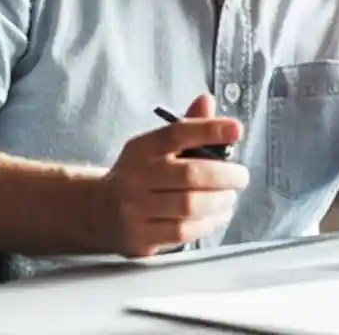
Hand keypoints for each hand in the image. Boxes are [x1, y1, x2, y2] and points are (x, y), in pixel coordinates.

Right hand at [90, 94, 247, 257]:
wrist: (97, 210)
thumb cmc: (140, 174)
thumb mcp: (155, 147)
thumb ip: (185, 127)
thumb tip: (207, 100)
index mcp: (142, 149)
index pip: (176, 133)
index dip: (209, 129)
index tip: (236, 131)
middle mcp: (135, 177)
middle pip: (190, 174)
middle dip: (225, 175)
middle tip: (241, 177)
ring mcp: (134, 210)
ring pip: (189, 206)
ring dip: (220, 201)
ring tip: (229, 197)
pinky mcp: (139, 237)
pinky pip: (182, 231)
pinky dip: (208, 223)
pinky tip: (218, 215)